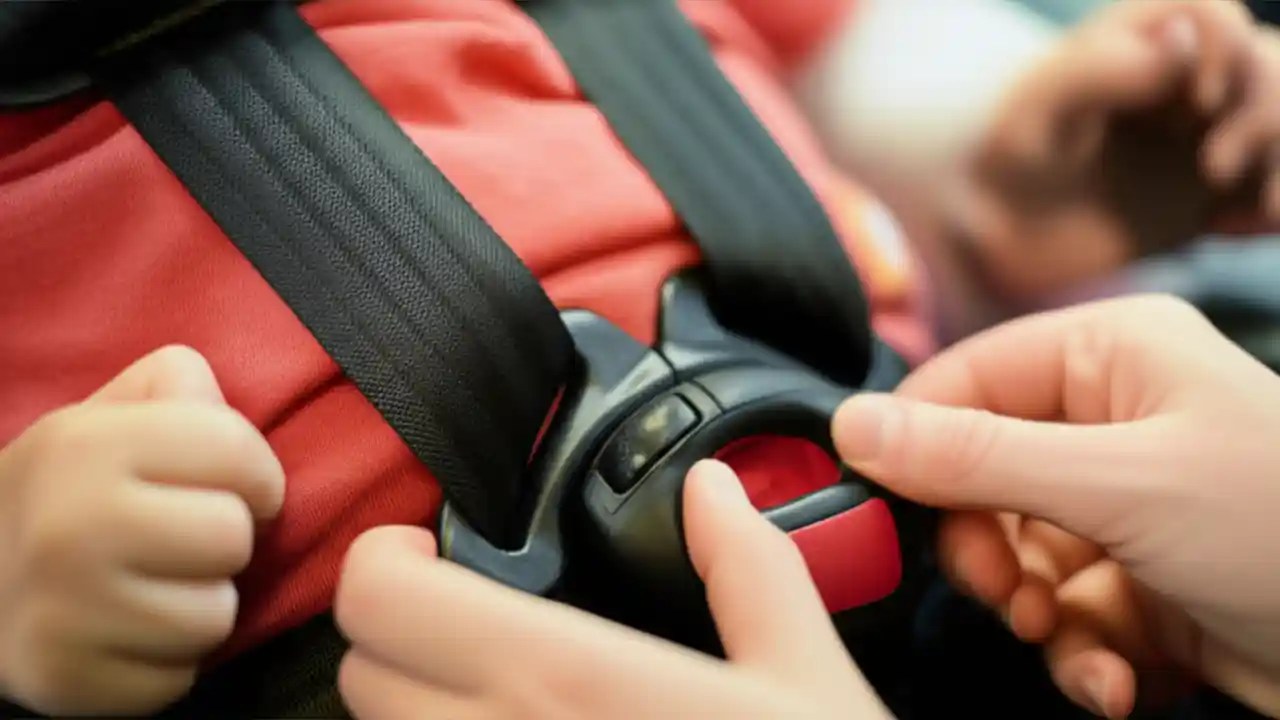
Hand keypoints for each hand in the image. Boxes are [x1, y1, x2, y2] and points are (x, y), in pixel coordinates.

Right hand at [0, 346, 285, 714]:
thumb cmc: (70, 488)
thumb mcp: (109, 416)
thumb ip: (175, 388)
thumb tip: (215, 395)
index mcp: (85, 445)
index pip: (238, 453)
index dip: (255, 473)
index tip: (231, 486)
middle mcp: (68, 526)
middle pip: (232, 538)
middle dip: (224, 541)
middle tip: (184, 541)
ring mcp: (60, 612)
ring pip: (214, 618)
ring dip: (200, 605)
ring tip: (157, 586)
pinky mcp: (65, 682)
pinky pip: (178, 679)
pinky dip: (167, 661)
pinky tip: (128, 631)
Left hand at [335, 461, 891, 719]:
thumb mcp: (801, 677)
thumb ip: (749, 568)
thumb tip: (714, 491)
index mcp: (561, 677)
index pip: (378, 597)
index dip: (391, 559)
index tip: (437, 556)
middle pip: (359, 669)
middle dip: (404, 632)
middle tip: (472, 624)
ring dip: (418, 706)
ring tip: (501, 696)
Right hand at [832, 295, 1279, 717]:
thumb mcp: (1119, 485)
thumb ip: (973, 456)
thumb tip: (851, 423)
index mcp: (1107, 356)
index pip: (959, 383)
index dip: (914, 449)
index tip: (881, 513)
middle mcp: (1109, 421)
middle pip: (977, 479)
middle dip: (985, 553)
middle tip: (1004, 595)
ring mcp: (1125, 506)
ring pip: (1015, 558)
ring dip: (1035, 618)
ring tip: (1073, 646)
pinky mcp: (1142, 583)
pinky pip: (1064, 612)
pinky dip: (1079, 655)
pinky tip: (1115, 682)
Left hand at [957, 0, 1279, 300]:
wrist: (994, 238)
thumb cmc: (1001, 166)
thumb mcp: (1033, 115)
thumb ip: (1099, 71)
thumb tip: (1180, 47)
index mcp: (1139, 43)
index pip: (1215, 17)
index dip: (1226, 51)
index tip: (1197, 101)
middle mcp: (1180, 82)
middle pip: (1267, 66)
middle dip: (1265, 111)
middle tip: (1212, 170)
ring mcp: (1202, 136)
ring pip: (1279, 125)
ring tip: (1265, 212)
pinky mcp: (1210, 194)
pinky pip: (1266, 189)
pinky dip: (1272, 209)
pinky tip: (1242, 229)